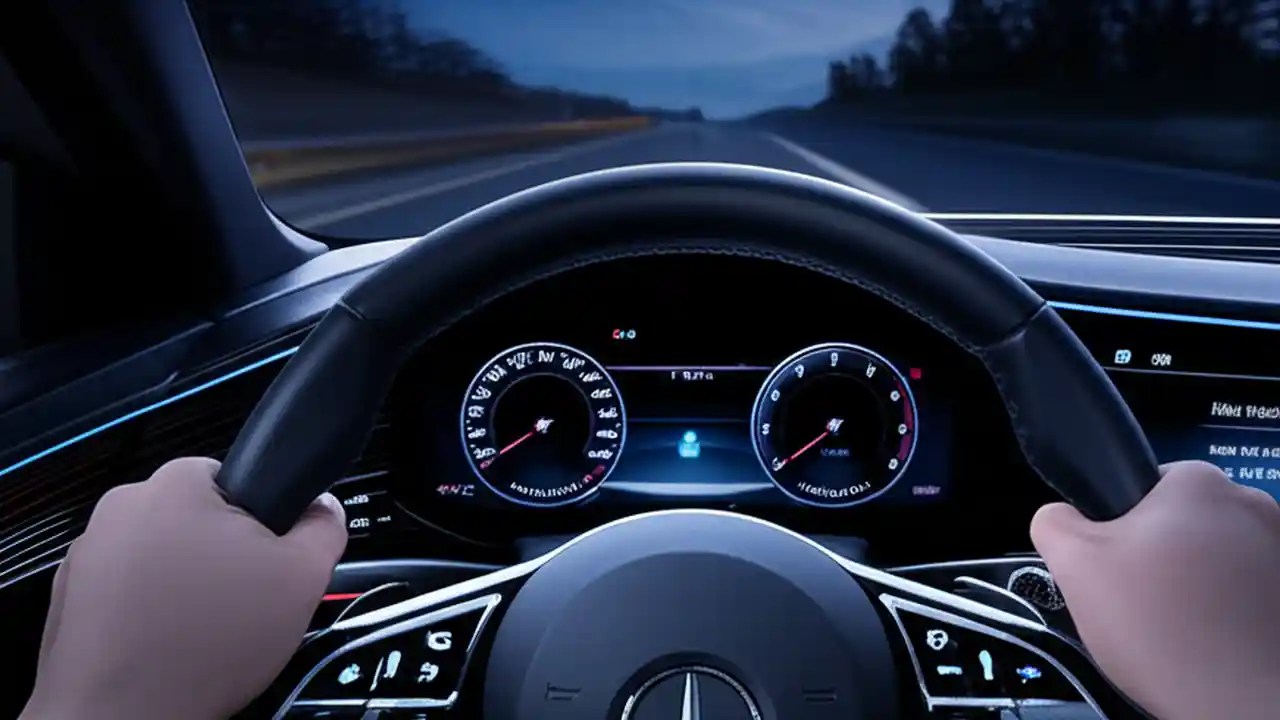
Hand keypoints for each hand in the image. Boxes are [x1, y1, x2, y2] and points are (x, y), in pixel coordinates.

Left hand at [21, 458, 346, 719]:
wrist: (121, 717)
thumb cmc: (205, 645)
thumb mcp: (301, 581)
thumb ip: (323, 530)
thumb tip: (324, 511)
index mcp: (177, 484)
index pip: (233, 476)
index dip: (262, 519)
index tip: (268, 558)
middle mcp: (122, 506)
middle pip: (196, 517)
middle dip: (222, 553)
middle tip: (244, 599)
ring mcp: (87, 552)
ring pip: (160, 554)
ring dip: (183, 581)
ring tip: (204, 629)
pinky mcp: (69, 595)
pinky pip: (125, 589)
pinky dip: (148, 609)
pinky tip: (169, 642)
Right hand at [1032, 460, 1279, 719]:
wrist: (1244, 702)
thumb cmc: (1158, 625)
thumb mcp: (1074, 566)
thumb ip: (1054, 523)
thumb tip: (1058, 516)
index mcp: (1196, 482)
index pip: (1143, 489)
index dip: (1120, 529)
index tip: (1116, 570)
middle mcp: (1250, 503)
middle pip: (1184, 523)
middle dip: (1161, 556)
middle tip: (1141, 603)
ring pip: (1219, 557)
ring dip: (1199, 582)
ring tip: (1179, 628)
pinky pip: (1248, 588)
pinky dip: (1230, 608)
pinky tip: (1213, 639)